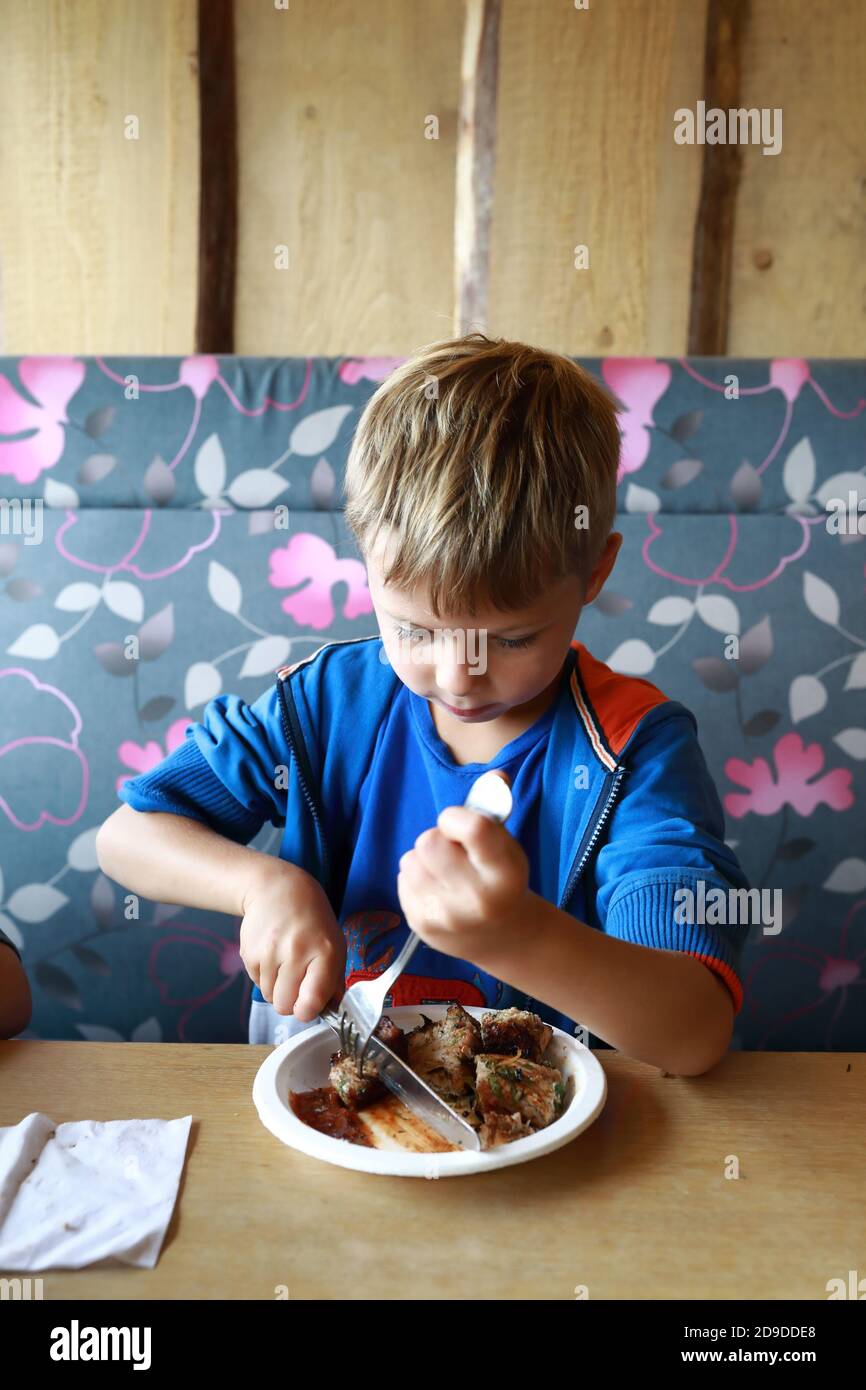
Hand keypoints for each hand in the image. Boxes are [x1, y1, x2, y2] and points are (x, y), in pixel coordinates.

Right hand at [239, 862, 345, 1019]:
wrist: (277, 889)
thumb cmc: (312, 920)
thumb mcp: (335, 944)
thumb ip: (334, 980)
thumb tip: (331, 1011)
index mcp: (325, 952)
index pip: (311, 1001)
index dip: (308, 1011)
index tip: (308, 1006)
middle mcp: (296, 952)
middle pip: (285, 1006)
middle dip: (291, 1001)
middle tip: (297, 982)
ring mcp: (270, 952)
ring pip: (270, 997)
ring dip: (278, 988)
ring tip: (285, 963)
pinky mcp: (249, 953)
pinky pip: (257, 983)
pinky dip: (265, 977)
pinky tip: (273, 955)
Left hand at [396, 802, 529, 969]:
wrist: (501, 938)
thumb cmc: (502, 881)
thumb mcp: (508, 847)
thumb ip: (496, 810)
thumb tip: (497, 776)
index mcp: (504, 874)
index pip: (472, 827)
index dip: (457, 818)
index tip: (462, 826)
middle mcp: (475, 899)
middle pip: (429, 842)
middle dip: (438, 839)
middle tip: (454, 852)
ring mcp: (445, 915)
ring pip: (411, 859)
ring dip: (424, 859)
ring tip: (445, 872)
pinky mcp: (420, 924)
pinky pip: (402, 878)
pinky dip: (416, 877)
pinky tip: (436, 889)